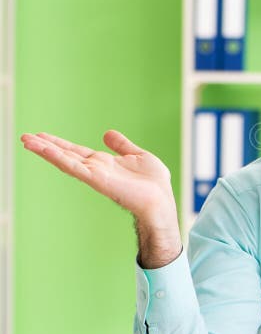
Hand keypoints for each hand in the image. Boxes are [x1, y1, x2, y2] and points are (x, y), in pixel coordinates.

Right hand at [21, 130, 180, 266]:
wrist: (161, 199)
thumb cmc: (154, 183)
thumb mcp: (138, 155)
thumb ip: (122, 145)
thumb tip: (107, 133)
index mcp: (104, 163)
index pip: (77, 151)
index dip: (60, 144)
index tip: (43, 136)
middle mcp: (96, 169)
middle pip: (66, 155)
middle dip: (46, 146)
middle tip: (26, 136)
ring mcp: (95, 175)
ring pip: (65, 160)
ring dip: (46, 151)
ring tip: (27, 140)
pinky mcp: (97, 180)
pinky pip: (74, 167)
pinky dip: (59, 158)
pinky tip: (45, 150)